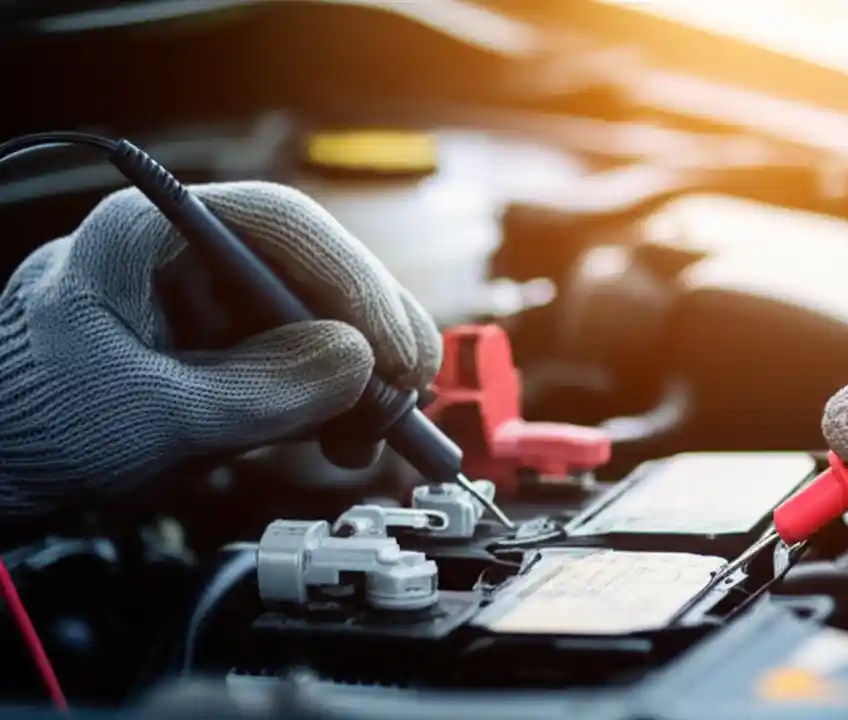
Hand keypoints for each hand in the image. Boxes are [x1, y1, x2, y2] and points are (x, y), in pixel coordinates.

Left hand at [0, 182, 440, 516]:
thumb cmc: (29, 422)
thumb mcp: (150, 415)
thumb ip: (260, 390)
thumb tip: (358, 362)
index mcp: (150, 234)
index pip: (281, 224)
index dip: (353, 278)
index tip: (391, 345)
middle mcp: (192, 259)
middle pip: (313, 269)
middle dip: (372, 330)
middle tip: (407, 388)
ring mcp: (212, 306)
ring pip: (319, 319)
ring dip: (363, 372)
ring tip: (375, 430)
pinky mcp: (226, 353)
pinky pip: (300, 362)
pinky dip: (335, 398)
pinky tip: (347, 434)